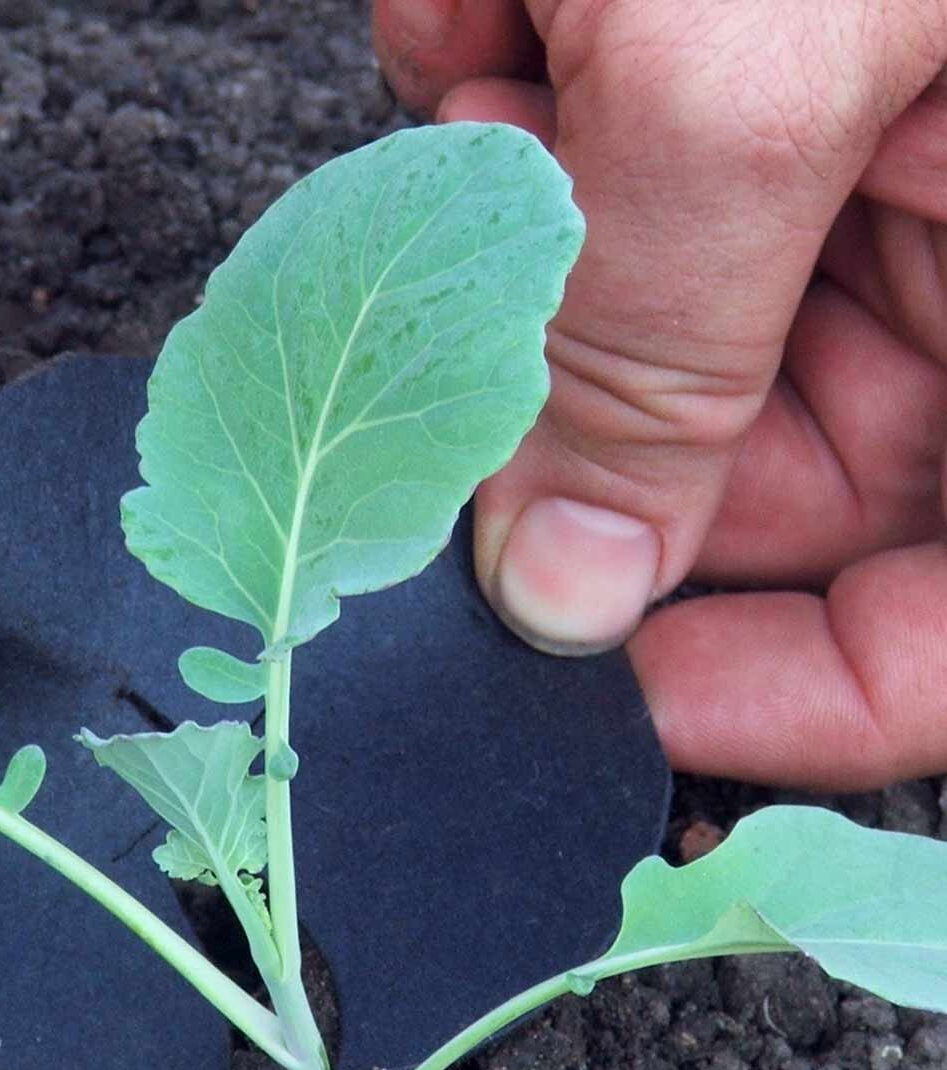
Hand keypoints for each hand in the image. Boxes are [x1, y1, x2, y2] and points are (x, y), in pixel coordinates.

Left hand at [376, 0, 946, 789]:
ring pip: (629, 355)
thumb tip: (560, 597)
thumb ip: (655, 352)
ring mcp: (834, 178)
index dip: (785, 701)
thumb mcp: (753, 63)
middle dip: (574, 432)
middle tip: (471, 355)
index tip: (585, 688)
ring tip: (490, 108)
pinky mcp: (711, 101)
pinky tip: (488, 24)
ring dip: (515, 261)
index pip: (942, 628)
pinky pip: (574, 207)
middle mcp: (934, 245)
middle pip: (763, 498)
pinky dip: (489, 139)